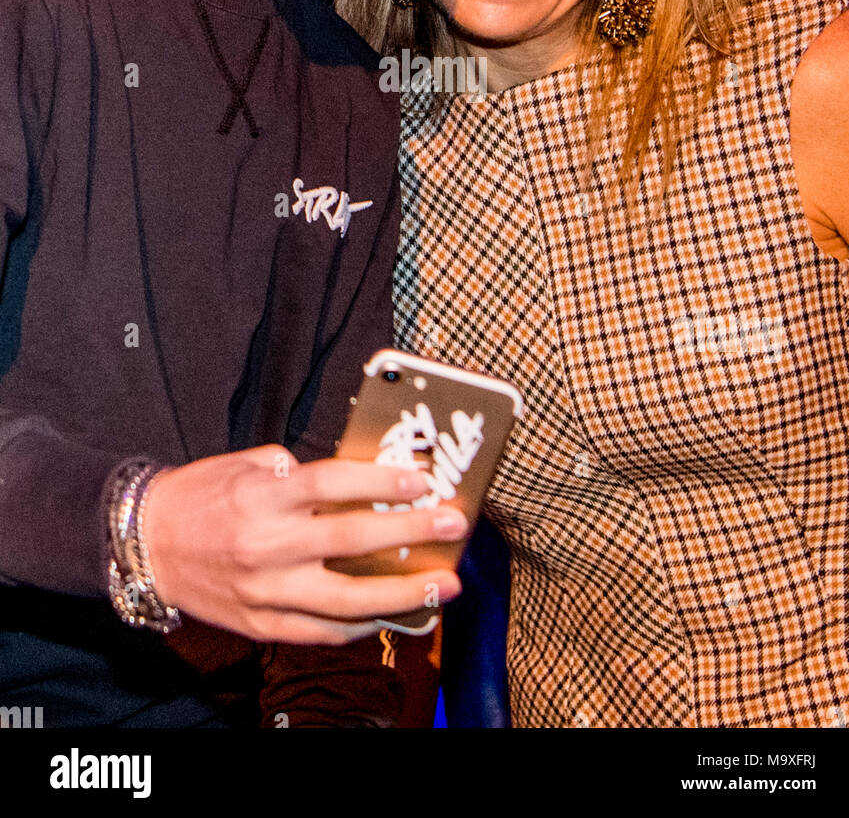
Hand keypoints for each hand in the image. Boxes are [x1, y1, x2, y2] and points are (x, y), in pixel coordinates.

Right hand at [142, 445, 465, 643]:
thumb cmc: (201, 496)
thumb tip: (356, 481)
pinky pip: (322, 632)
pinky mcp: (262, 625)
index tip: (423, 479)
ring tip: (443, 586)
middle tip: (453, 524)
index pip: (334, 484)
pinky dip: (362, 625)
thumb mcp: (247, 464)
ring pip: (348, 600)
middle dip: (411, 532)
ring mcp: (266, 592)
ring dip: (404, 593)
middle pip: (353, 540)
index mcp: (264, 497)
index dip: (382, 481)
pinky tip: (394, 615)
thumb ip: (298, 474)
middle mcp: (268, 545)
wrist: (145, 544)